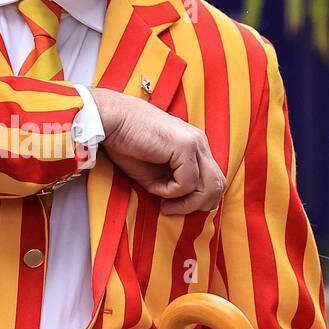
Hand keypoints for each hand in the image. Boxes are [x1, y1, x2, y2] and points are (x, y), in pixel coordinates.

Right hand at [91, 89, 224, 214]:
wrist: (111, 120)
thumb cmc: (126, 145)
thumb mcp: (155, 173)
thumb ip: (174, 185)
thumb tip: (185, 205)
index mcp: (194, 146)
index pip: (213, 180)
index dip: (197, 200)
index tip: (172, 206)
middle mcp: (199, 143)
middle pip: (218, 185)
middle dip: (196, 205)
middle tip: (170, 208)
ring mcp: (195, 143)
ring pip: (210, 186)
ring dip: (186, 202)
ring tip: (163, 201)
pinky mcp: (185, 146)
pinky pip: (188, 183)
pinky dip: (170, 192)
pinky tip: (153, 186)